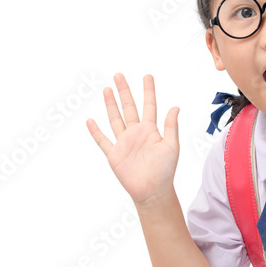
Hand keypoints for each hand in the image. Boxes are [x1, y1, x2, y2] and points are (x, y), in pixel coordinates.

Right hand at [86, 73, 179, 206]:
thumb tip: (175, 107)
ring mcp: (124, 143)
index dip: (148, 90)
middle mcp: (136, 133)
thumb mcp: (172, 147)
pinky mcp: (114, 154)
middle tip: (118, 75)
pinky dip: (96, 131)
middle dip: (124, 91)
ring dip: (110, 105)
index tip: (147, 76)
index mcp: (151, 130)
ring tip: (107, 89)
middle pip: (128, 107)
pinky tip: (90, 121)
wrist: (153, 191)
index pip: (149, 105)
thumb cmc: (165, 171)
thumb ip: (171, 127)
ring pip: (115, 119)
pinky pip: (103, 141)